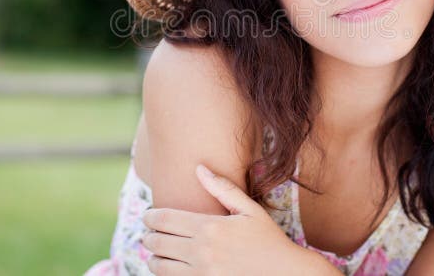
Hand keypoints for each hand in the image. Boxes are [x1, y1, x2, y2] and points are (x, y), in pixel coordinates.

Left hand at [140, 164, 300, 274]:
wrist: (285, 275)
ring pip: (159, 266)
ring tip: (157, 254)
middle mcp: (201, 252)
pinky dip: (165, 275)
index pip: (164, 219)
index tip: (148, 216)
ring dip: (153, 258)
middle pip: (156, 242)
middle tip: (149, 234)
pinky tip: (171, 269)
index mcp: (210, 227)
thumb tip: (199, 168)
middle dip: (148, 237)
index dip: (149, 217)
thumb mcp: (250, 210)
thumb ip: (223, 188)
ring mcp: (201, 274)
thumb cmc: (268, 240)